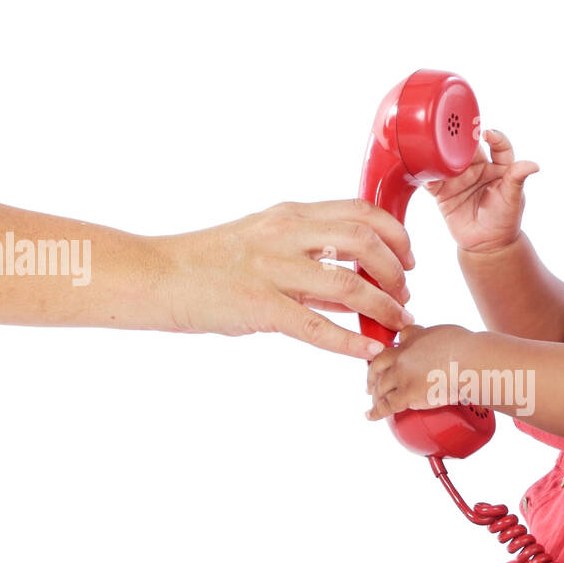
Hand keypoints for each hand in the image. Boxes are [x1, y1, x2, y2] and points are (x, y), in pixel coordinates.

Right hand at [160, 199, 417, 357]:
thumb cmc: (209, 263)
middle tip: (406, 294)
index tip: (408, 258)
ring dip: (384, 306)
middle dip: (397, 270)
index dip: (395, 234)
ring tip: (397, 323)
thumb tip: (354, 285)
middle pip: (365, 242)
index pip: (360, 211)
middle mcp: (286, 234)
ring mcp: (273, 270)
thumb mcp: (263, 243)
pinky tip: (368, 351)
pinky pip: (317, 326)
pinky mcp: (260, 306)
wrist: (156, 276)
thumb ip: (309, 259)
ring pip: (350, 284)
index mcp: (290, 214)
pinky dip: (349, 341)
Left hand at [365, 323, 472, 419]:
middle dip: (373, 373)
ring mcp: (402, 374)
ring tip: (374, 401)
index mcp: (416, 337)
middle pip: (379, 363)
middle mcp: (404, 354)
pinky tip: (371, 415)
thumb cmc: (470, 350)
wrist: (470, 362)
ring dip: (376, 394)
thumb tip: (453, 349)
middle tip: (371, 381)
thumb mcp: (453, 335)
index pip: (402, 337)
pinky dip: (376, 412)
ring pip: (381, 385)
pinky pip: (386, 405)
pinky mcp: (406, 393)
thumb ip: (445, 340)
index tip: (394, 352)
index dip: (397, 346)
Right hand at [423, 129, 538, 254]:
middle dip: (461, 140)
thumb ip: (517, 179)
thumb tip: (534, 165)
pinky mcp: (443, 193)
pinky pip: (433, 181)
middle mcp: (478, 169)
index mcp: (498, 167)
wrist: (487, 245)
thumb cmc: (504, 220)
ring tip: (438, 149)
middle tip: (455, 133)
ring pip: (448, 161)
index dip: (494, 137)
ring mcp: (459, 179)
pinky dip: (428, 174)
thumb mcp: (513, 198)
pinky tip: (426, 170)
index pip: (499, 146)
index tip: (487, 134)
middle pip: (468, 149)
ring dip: (442, 154)